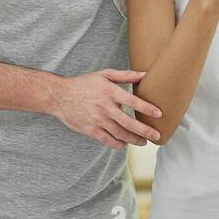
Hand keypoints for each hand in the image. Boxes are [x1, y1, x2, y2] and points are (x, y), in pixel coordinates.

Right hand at [49, 70, 164, 148]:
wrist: (59, 96)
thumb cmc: (84, 83)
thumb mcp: (104, 75)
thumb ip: (126, 75)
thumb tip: (145, 74)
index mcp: (109, 91)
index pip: (132, 101)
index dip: (147, 108)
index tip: (159, 114)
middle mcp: (104, 107)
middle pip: (128, 122)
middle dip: (145, 131)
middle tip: (156, 135)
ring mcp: (97, 120)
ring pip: (120, 134)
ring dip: (134, 139)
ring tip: (144, 142)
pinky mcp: (90, 130)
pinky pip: (107, 140)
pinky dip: (118, 144)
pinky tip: (125, 144)